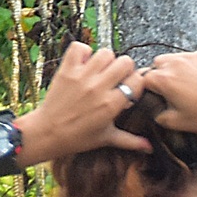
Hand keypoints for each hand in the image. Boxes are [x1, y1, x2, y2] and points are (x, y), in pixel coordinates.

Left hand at [19, 43, 148, 159]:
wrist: (46, 133)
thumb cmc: (76, 138)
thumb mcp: (106, 138)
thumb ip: (131, 141)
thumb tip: (150, 147)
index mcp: (111, 104)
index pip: (137, 81)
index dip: (136, 84)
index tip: (130, 90)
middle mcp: (98, 87)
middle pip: (125, 62)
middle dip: (124, 69)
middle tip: (117, 78)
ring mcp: (82, 77)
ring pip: (105, 53)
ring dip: (106, 61)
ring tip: (101, 71)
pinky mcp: (67, 70)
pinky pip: (79, 48)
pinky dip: (83, 52)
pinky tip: (84, 64)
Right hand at [145, 52, 196, 132]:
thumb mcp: (176, 122)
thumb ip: (157, 114)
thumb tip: (153, 109)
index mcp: (162, 79)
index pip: (143, 80)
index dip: (147, 90)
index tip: (154, 97)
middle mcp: (172, 64)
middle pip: (155, 67)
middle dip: (159, 77)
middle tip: (170, 92)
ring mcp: (186, 57)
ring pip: (169, 59)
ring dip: (170, 70)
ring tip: (182, 84)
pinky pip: (185, 58)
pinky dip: (186, 67)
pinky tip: (196, 80)